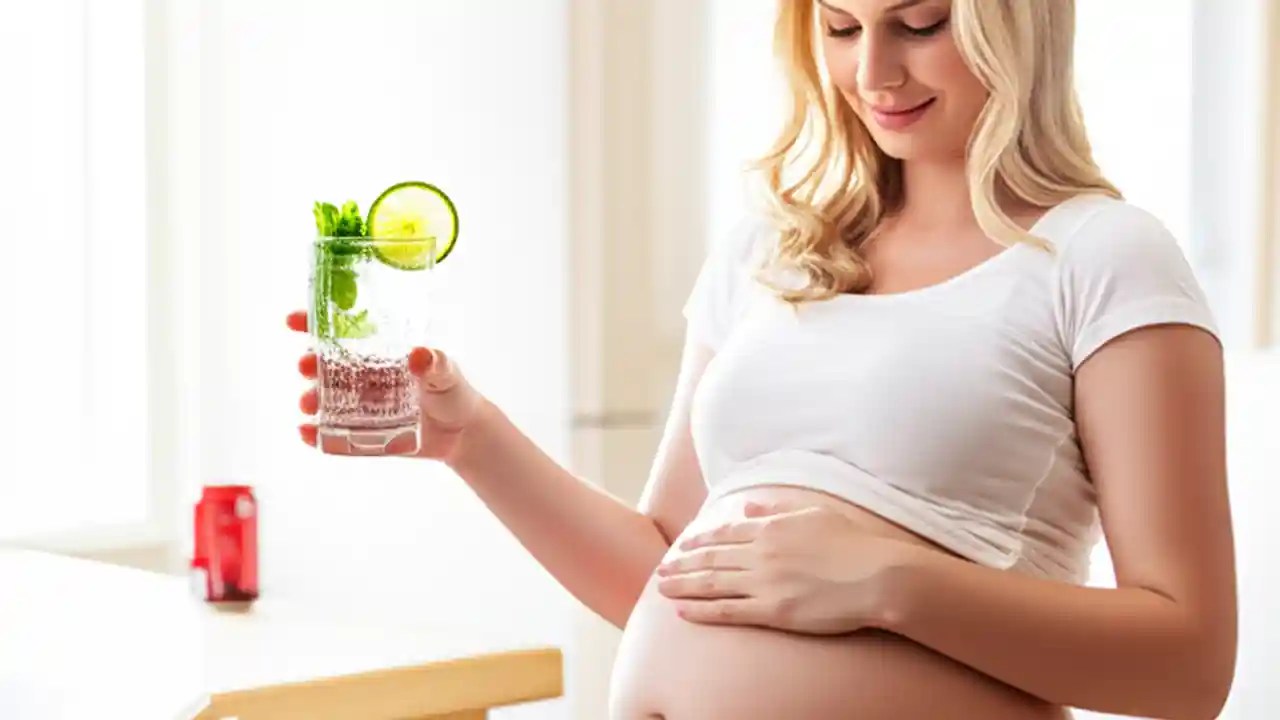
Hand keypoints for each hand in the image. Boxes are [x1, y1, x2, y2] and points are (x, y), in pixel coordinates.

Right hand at [288, 310, 484, 461]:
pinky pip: (334, 436)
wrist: (462, 433)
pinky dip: (318, 435)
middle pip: (327, 368)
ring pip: (327, 401)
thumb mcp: (447, 373)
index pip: (341, 335)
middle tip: (305, 365)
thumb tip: (418, 354)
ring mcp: (361, 409)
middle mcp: (363, 380)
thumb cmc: (453, 393)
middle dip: (311, 364)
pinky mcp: (364, 437)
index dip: (314, 325)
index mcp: (378, 356)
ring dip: (312, 399)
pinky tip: (306, 433)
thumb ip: (435, 363)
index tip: (294, 320)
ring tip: (308, 402)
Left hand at [654, 500, 919, 634]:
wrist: (877, 575)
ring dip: (684, 585)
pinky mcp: (773, 611)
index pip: (727, 533)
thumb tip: (750, 506)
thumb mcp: (814, 515)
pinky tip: (684, 612)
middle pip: (712, 558)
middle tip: (661, 569)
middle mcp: (762, 554)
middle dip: (683, 563)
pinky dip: (702, 611)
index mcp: (773, 528)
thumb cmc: (855, 544)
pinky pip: (728, 611)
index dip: (701, 540)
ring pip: (713, 584)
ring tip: (662, 588)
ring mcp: (765, 583)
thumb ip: (778, 510)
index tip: (682, 544)